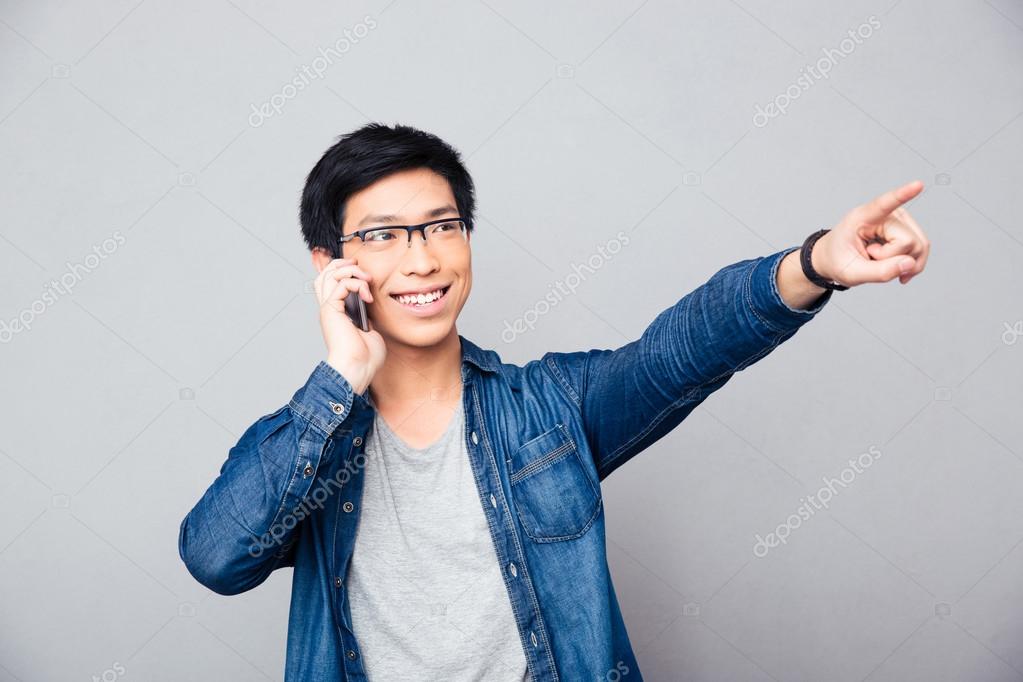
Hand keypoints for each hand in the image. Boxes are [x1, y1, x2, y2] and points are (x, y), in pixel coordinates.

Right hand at [314, 257, 385, 394]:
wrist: (358, 369)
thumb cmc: (365, 357)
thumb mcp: (371, 331)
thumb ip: (368, 316)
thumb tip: (370, 305)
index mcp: (337, 313)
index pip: (331, 283)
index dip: (342, 270)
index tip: (362, 273)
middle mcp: (329, 308)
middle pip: (324, 274)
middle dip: (342, 264)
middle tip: (359, 267)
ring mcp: (328, 309)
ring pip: (328, 275)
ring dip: (350, 270)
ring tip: (366, 279)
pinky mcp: (331, 310)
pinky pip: (340, 284)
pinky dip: (356, 284)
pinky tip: (368, 297)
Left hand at [813, 180, 930, 286]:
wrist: (836, 258)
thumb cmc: (839, 260)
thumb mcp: (852, 273)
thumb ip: (880, 272)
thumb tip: (910, 263)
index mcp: (863, 217)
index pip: (884, 204)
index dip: (903, 195)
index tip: (918, 185)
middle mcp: (887, 214)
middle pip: (908, 241)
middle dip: (892, 259)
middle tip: (870, 255)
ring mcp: (901, 220)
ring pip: (919, 246)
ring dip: (901, 263)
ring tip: (878, 258)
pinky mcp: (910, 230)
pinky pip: (922, 250)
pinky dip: (911, 265)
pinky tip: (897, 268)